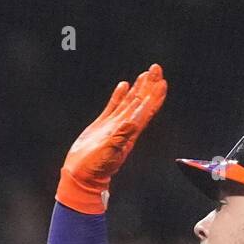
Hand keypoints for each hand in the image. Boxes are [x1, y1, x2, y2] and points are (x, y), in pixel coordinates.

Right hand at [57, 64, 166, 213]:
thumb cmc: (95, 168)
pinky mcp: (102, 125)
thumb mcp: (109, 152)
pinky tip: (124, 85)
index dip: (155, 97)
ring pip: (129, 102)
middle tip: (156, 68)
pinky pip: (113, 106)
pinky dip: (119, 95)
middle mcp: (125, 127)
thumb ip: (120, 136)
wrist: (81, 175)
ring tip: (145, 74)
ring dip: (138, 88)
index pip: (146, 111)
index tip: (162, 82)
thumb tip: (132, 122)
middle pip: (141, 102)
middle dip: (149, 85)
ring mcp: (114, 125)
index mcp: (129, 134)